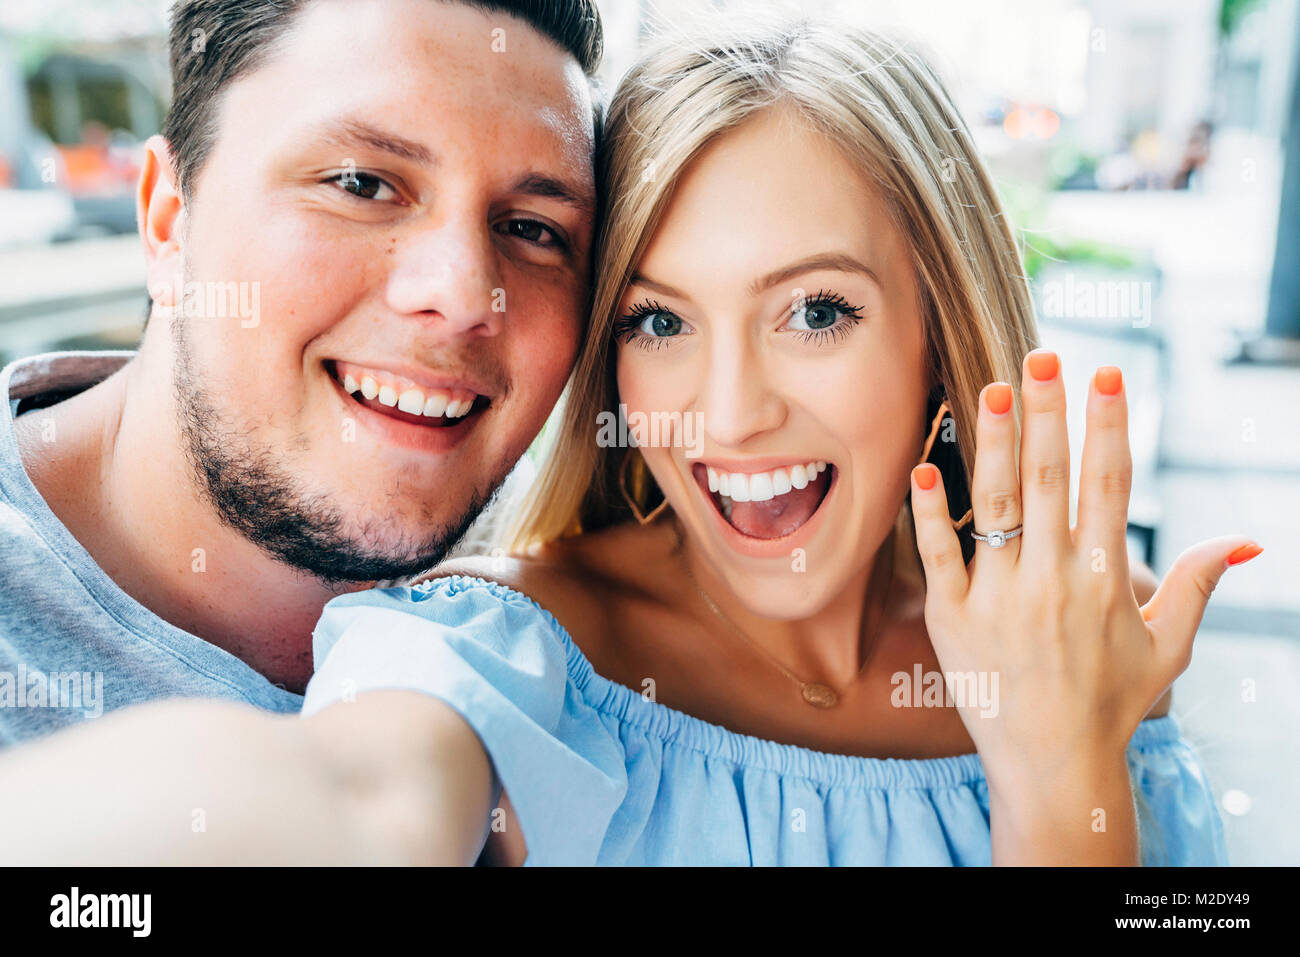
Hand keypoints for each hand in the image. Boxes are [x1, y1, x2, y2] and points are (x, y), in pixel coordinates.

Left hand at [909, 350, 1259, 796]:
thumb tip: (1246, 540)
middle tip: (1042, 358)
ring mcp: (1000, 599)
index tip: (1107, 375)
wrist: (1053, 763)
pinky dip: (932, 515)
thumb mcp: (1167, 647)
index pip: (1108, 486)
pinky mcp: (953, 619)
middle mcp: (1053, 582)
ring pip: (998, 507)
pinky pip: (940, 558)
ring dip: (995, 445)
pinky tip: (924, 469)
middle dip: (1048, 414)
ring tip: (990, 390)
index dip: (1109, 427)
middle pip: (1051, 481)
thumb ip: (1197, 585)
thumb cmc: (1111, 701)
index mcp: (1104, 581)